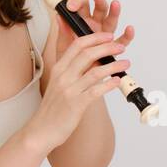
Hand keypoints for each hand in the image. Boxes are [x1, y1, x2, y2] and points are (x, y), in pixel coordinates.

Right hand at [26, 31, 128, 152]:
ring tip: (125, 63)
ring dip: (114, 66)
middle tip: (120, 47)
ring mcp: (69, 90)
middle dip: (107, 47)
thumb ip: (72, 69)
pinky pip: (96, 91)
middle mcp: (63, 76)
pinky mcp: (76, 104)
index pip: (77, 45)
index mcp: (59, 68)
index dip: (95, 38)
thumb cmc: (52, 107)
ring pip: (95, 72)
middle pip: (87, 54)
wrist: (41, 129)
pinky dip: (109, 85)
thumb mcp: (59, 83)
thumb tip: (89, 57)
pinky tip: (117, 82)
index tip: (108, 36)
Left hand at [56, 0, 134, 59]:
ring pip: (111, 20)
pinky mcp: (112, 46)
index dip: (77, 2)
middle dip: (99, 2)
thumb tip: (59, 16)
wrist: (75, 78)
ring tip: (115, 4)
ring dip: (114, 12)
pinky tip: (129, 29)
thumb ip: (63, 31)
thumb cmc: (69, 60)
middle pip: (99, 9)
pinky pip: (122, 40)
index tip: (71, 6)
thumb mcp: (63, 46)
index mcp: (81, 21)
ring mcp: (105, 34)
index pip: (81, 5)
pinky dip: (127, 35)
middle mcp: (94, 25)